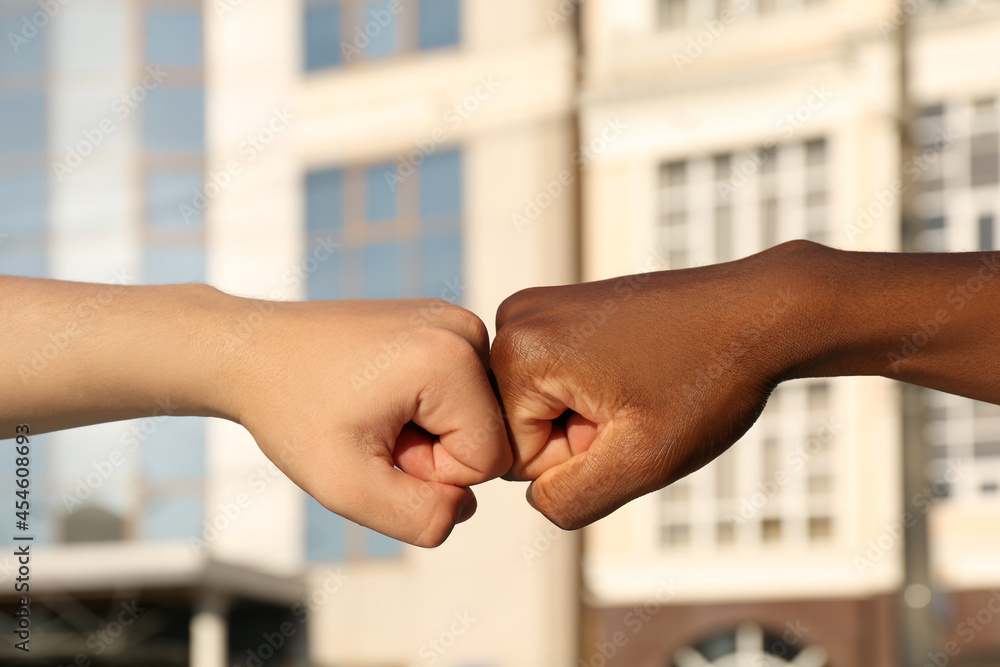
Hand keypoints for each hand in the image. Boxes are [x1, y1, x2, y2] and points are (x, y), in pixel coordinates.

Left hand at [228, 298, 511, 547]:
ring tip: (373, 411)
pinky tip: (379, 395)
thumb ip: (420, 518)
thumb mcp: (346, 487)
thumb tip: (464, 508)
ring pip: (475, 417)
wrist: (253, 350)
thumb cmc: (291, 410)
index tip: (378, 444)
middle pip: (487, 435)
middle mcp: (465, 328)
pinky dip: (424, 409)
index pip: (488, 460)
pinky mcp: (444, 324)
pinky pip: (461, 395)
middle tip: (371, 429)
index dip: (431, 474)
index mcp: (451, 358)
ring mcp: (456, 321)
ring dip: (426, 433)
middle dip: (431, 452)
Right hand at [490, 242, 813, 528]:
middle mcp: (514, 319)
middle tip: (637, 404)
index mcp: (519, 353)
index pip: (514, 459)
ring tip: (637, 385)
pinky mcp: (558, 307)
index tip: (626, 420)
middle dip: (576, 435)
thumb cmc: (708, 382)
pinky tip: (635, 369)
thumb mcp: (642, 462)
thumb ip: (570, 499)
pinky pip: (553, 380)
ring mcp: (536, 307)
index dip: (577, 459)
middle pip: (519, 428)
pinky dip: (590, 389)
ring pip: (537, 407)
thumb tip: (535, 496)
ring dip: (585, 414)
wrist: (756, 314)